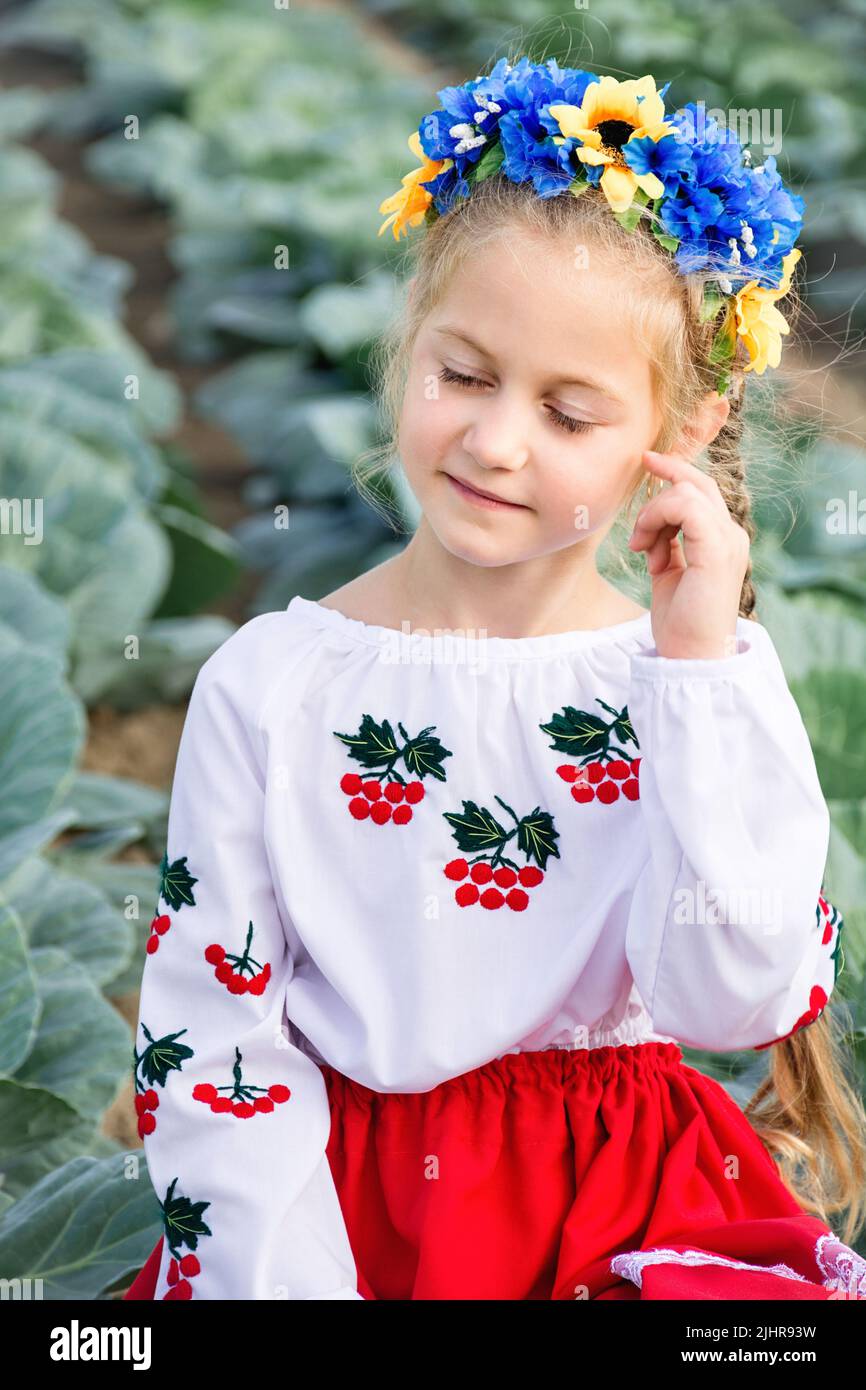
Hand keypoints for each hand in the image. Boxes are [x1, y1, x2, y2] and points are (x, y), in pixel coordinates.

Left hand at [627, 449, 750, 658]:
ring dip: (652, 514)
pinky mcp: (716, 550)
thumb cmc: (680, 622)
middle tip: (641, 479)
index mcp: (722, 541)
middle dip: (666, 474)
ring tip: (641, 548)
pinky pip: (686, 507)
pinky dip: (658, 519)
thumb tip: (651, 529)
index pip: (703, 491)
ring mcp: (728, 541)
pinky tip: (647, 549)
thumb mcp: (670, 574)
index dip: (676, 471)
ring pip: (687, 492)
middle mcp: (731, 536)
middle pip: (699, 483)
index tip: (648, 462)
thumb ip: (668, 546)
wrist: (692, 655)